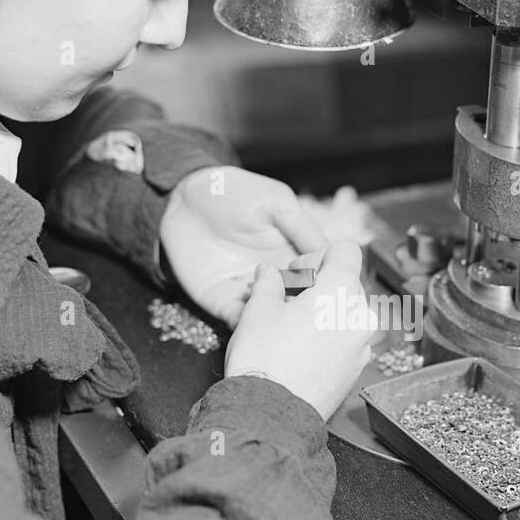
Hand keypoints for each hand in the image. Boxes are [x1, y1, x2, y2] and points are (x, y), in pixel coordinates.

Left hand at [159, 166, 325, 326]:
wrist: (184, 199)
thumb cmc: (234, 193)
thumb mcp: (276, 202)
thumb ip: (303, 227)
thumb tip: (335, 252)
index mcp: (295, 256)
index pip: (321, 280)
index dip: (327, 288)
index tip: (329, 291)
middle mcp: (277, 279)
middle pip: (299, 307)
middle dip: (305, 315)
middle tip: (306, 315)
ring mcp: (251, 293)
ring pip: (271, 320)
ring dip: (277, 325)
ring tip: (280, 323)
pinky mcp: (223, 302)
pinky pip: (239, 322)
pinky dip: (247, 327)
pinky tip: (252, 321)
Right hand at [225, 241, 375, 420]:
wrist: (273, 414)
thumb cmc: (265, 360)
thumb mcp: (257, 310)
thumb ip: (268, 283)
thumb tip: (268, 273)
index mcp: (341, 291)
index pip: (345, 250)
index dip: (317, 254)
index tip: (295, 271)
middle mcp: (361, 315)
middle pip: (346, 281)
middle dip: (317, 284)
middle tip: (285, 298)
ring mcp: (362, 344)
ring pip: (347, 311)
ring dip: (323, 310)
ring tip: (291, 325)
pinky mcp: (357, 368)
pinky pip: (347, 338)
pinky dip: (329, 334)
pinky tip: (302, 347)